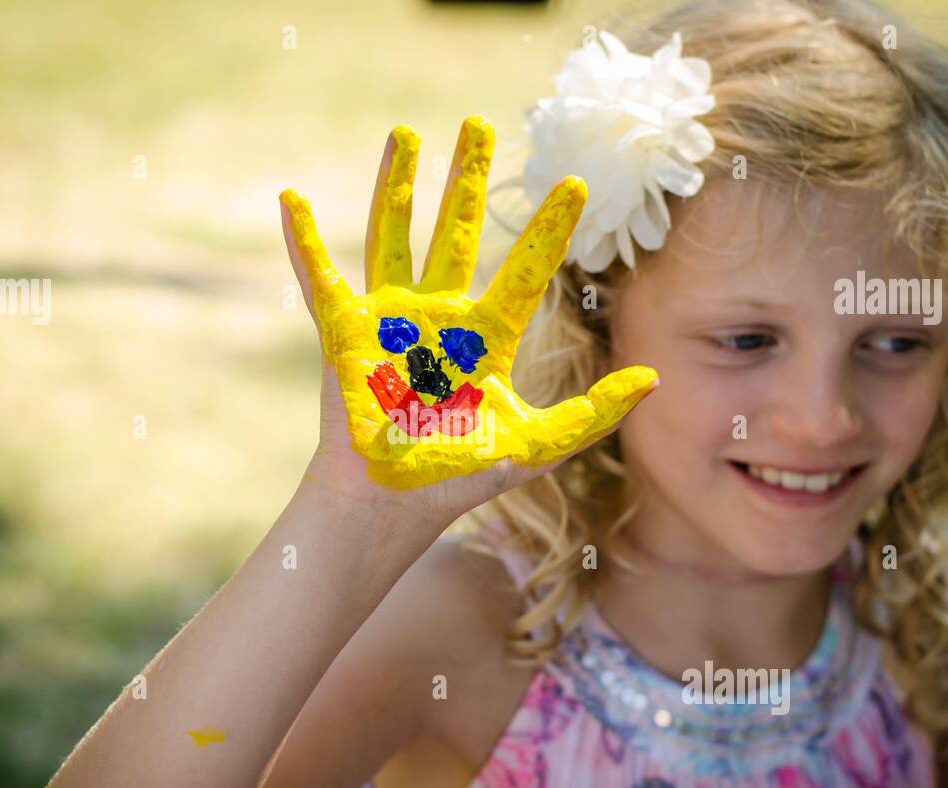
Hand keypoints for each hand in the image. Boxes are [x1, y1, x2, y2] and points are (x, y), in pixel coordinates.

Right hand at [279, 115, 656, 499]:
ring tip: (405, 132)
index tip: (577, 184)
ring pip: (393, 236)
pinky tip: (293, 199)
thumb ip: (593, 414)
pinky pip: (320, 278)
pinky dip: (303, 241)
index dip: (550, 228)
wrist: (392, 504)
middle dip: (468, 178)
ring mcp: (389, 321)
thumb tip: (654, 379)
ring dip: (397, 184)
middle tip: (480, 123)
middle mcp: (438, 319)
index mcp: (485, 338)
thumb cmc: (457, 478)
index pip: (525, 270)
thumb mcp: (535, 446)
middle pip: (456, 232)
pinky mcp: (344, 334)